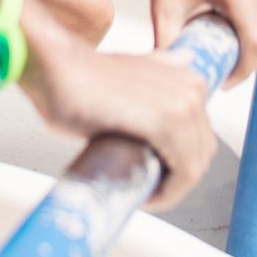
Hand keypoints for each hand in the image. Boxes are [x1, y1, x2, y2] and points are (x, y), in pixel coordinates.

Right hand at [19, 18, 217, 209]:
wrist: (55, 70)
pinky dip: (169, 192)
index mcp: (188, 77)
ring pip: (194, 167)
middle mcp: (193, 88)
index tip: (155, 177)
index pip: (200, 138)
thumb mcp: (131, 68)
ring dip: (171, 189)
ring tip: (143, 194)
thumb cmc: (82, 78)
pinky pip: (183, 173)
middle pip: (201, 154)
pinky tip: (146, 196)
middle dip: (177, 178)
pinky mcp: (168, 123)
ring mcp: (184, 104)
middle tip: (147, 190)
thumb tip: (183, 60)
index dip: (179, 164)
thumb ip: (160, 67)